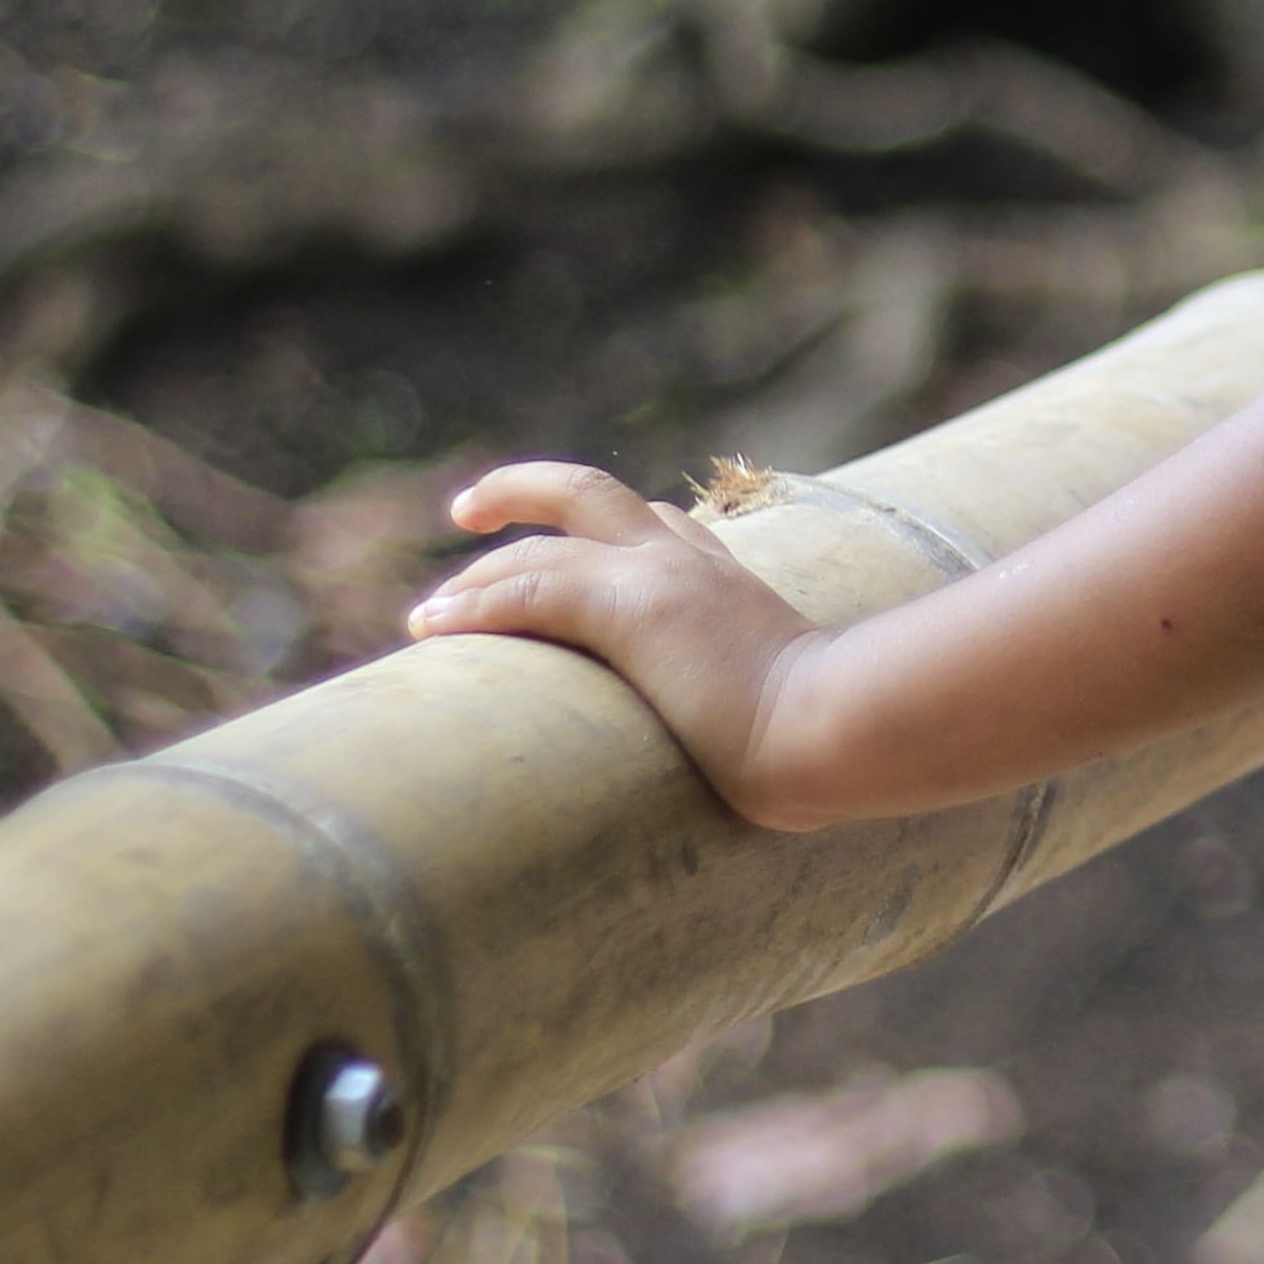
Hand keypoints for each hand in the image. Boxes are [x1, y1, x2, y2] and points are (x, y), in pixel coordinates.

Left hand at [411, 464, 832, 826]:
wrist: (835, 730)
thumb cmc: (823, 741)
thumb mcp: (785, 704)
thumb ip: (759, 706)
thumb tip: (761, 772)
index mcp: (725, 579)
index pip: (658, 523)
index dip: (597, 530)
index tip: (558, 551)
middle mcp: (690, 560)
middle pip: (589, 492)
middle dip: (519, 494)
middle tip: (467, 519)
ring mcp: (661, 575)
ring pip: (546, 535)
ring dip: (477, 569)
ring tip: (428, 611)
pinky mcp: (633, 606)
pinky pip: (530, 590)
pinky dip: (475, 605)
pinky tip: (434, 627)